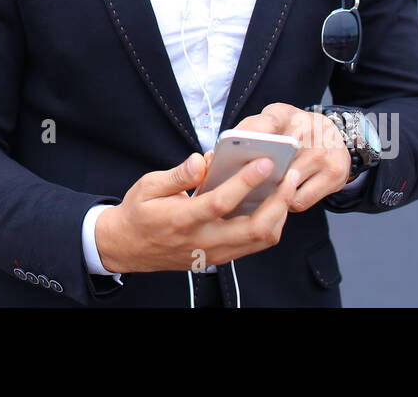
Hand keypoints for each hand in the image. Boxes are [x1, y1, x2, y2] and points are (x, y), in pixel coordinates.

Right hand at [95, 151, 301, 274]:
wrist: (128, 248)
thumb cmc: (139, 213)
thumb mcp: (148, 186)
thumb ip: (177, 175)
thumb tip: (201, 159)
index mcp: (181, 220)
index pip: (220, 202)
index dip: (245, 181)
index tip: (264, 162)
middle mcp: (202, 241)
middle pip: (254, 229)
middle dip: (278, 201)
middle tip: (289, 175)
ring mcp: (214, 253)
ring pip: (260, 240)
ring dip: (279, 213)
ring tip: (285, 187)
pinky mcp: (220, 258)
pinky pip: (254, 245)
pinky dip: (270, 223)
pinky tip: (272, 202)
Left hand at [225, 103, 351, 212]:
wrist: (336, 134)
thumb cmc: (292, 130)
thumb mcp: (271, 121)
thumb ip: (243, 134)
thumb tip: (210, 161)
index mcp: (284, 114)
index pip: (263, 125)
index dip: (246, 141)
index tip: (228, 157)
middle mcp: (306, 130)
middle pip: (271, 163)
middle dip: (251, 178)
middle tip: (235, 189)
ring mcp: (323, 153)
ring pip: (284, 187)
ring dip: (269, 195)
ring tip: (259, 193)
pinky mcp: (335, 175)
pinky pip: (299, 201)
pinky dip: (287, 204)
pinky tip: (282, 196)